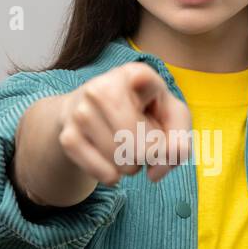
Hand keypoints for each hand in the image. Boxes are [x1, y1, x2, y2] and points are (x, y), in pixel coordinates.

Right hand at [56, 61, 192, 184]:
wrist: (90, 111)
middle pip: (142, 145)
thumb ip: (180, 142)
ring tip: (127, 147)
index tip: (143, 91)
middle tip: (146, 143)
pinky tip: (111, 160)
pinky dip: (114, 176)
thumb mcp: (171, 117)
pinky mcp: (68, 137)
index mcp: (134, 73)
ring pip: (124, 162)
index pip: (146, 86)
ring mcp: (81, 112)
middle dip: (151, 154)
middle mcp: (102, 87)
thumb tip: (156, 171)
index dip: (152, 103)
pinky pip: (105, 174)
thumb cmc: (141, 112)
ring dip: (133, 166)